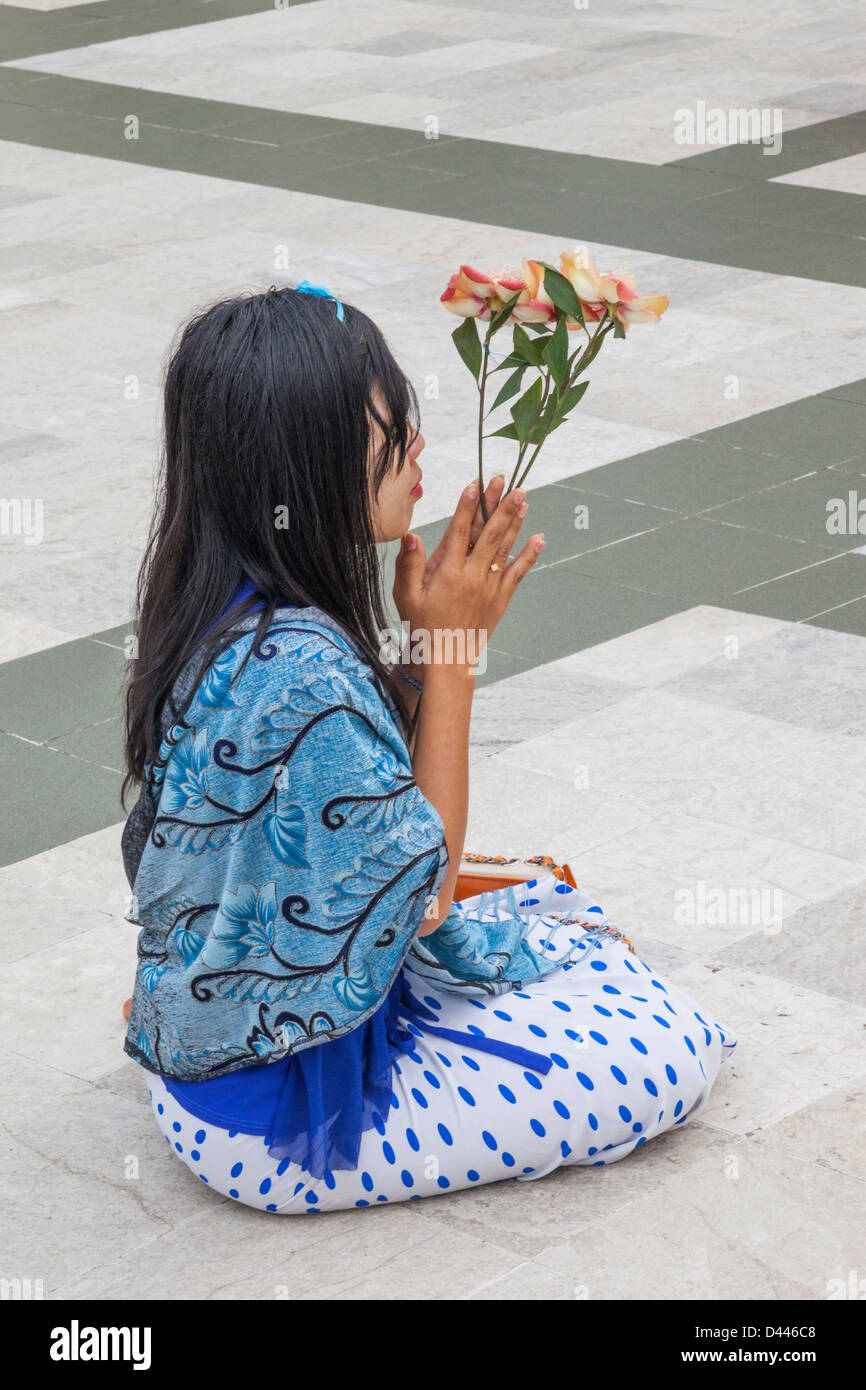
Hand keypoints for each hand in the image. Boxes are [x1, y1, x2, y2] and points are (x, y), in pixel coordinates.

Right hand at [392, 480, 543, 669]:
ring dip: (515, 522)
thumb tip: (411, 535)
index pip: (459, 531)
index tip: (475, 484)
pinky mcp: (501, 599)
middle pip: (488, 533)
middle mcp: (472, 576)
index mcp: (448, 572)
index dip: (468, 506)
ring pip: (505, 548)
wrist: (447, 659)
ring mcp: (490, 587)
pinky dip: (529, 555)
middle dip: (499, 505)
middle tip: (509, 483)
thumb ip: (409, 564)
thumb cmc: (423, 626)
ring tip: (523, 500)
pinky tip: (539, 539)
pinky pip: (518, 573)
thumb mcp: (406, 595)